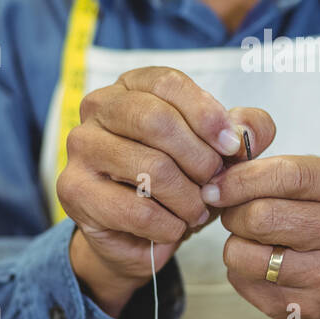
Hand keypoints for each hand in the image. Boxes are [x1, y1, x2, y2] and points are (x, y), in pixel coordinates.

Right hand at [57, 66, 274, 316]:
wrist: (139, 236)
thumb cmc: (180, 182)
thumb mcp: (218, 152)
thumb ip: (244, 131)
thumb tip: (246, 131)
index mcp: (132, 85)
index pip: (168, 82)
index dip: (206, 114)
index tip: (232, 147)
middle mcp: (97, 107)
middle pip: (155, 120)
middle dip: (198, 158)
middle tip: (214, 185)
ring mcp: (81, 147)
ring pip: (150, 168)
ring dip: (188, 198)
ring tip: (197, 211)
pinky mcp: (73, 190)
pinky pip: (136, 209)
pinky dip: (168, 225)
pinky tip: (175, 228)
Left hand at [203, 155, 319, 318]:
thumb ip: (286, 170)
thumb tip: (222, 174)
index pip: (289, 175)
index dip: (242, 177)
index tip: (219, 182)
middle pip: (261, 216)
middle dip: (234, 211)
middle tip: (237, 211)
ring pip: (244, 255)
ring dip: (235, 242)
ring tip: (254, 239)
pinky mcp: (306, 311)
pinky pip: (243, 283)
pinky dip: (242, 270)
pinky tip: (266, 265)